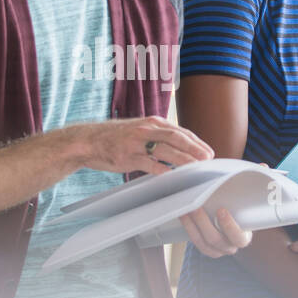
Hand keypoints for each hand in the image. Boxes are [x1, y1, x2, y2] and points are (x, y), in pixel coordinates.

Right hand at [75, 116, 214, 175]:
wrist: (88, 141)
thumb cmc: (115, 137)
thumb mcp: (139, 130)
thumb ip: (157, 135)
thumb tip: (178, 146)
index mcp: (152, 122)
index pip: (180, 131)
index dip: (196, 141)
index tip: (208, 151)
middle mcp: (146, 130)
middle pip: (177, 138)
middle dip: (195, 148)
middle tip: (209, 158)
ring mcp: (137, 143)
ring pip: (166, 150)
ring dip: (184, 159)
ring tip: (197, 167)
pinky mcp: (128, 157)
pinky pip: (148, 164)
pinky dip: (162, 169)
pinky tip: (172, 175)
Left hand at [178, 207, 252, 258]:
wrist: (232, 219)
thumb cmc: (237, 212)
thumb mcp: (240, 209)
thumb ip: (236, 203)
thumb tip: (231, 187)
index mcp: (243, 238)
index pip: (238, 237)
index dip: (229, 226)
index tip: (221, 210)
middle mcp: (230, 248)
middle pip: (215, 239)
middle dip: (204, 222)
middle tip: (196, 207)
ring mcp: (216, 250)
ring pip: (202, 242)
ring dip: (192, 225)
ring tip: (186, 210)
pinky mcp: (205, 248)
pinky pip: (195, 240)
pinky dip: (188, 227)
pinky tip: (183, 216)